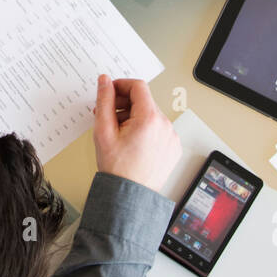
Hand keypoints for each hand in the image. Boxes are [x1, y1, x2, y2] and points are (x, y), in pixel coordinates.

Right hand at [93, 75, 180, 192]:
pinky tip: (132, 142)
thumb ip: (104, 101)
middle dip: (124, 104)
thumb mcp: (103, 130)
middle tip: (107, 115)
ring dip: (134, 117)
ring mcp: (171, 137)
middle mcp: (165, 126)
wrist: (129, 195)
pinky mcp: (173, 148)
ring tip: (118, 132)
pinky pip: (158, 130)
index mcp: (150, 119)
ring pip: (151, 116)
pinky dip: (145, 130)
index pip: (138, 86)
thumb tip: (105, 82)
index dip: (121, 85)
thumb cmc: (118, 168)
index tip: (110, 91)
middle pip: (144, 101)